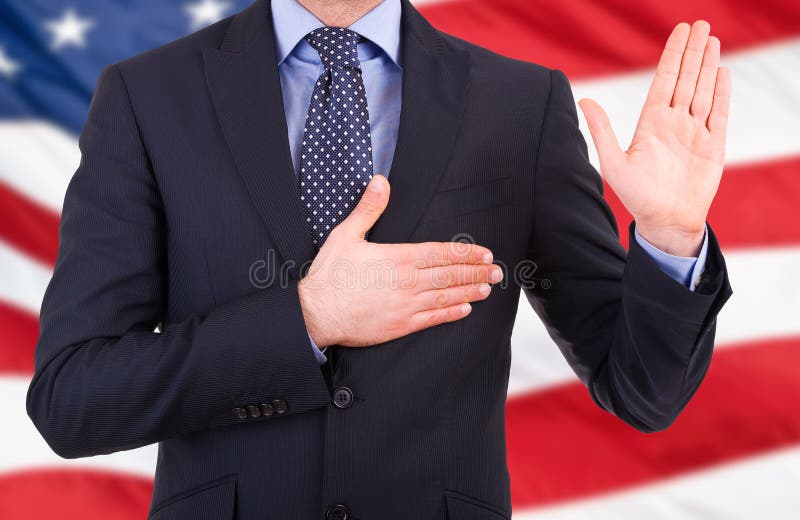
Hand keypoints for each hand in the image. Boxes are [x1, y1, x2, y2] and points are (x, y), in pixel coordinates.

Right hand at [298, 175, 503, 347]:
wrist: (316, 313)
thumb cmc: (330, 274)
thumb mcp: (346, 235)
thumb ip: (368, 208)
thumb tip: (381, 181)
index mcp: (398, 257)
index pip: (440, 253)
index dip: (465, 253)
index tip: (484, 253)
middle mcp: (407, 281)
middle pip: (449, 275)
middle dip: (476, 272)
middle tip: (497, 272)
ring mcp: (405, 305)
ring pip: (446, 296)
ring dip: (469, 291)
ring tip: (487, 288)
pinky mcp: (400, 325)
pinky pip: (432, 319)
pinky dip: (450, 314)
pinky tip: (465, 310)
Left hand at [578, 21, 731, 255]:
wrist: (665, 221)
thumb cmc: (636, 196)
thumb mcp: (613, 162)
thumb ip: (602, 130)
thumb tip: (584, 100)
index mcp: (651, 123)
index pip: (664, 80)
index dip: (673, 56)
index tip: (681, 31)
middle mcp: (673, 123)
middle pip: (686, 79)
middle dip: (693, 52)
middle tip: (700, 24)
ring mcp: (694, 132)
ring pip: (703, 91)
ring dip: (707, 66)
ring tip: (712, 40)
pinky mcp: (712, 146)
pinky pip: (718, 114)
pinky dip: (721, 93)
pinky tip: (721, 73)